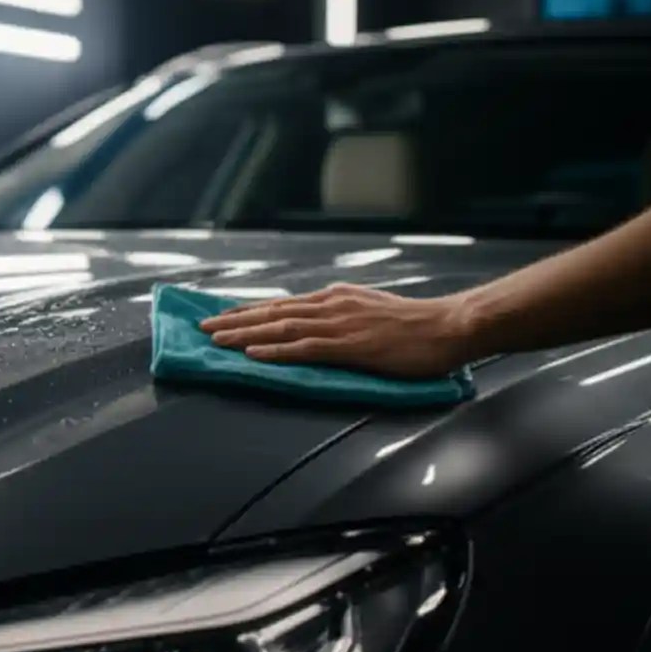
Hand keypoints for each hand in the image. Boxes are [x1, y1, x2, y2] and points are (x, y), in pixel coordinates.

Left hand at [199, 284, 473, 378]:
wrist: (447, 326)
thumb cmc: (414, 324)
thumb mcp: (370, 309)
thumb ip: (341, 313)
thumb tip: (317, 319)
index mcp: (335, 298)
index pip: (282, 304)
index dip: (249, 310)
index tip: (222, 315)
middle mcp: (331, 305)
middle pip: (273, 312)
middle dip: (235, 320)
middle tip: (203, 326)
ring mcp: (339, 324)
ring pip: (281, 328)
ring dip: (245, 334)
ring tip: (216, 339)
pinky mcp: (350, 345)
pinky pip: (304, 348)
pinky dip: (275, 351)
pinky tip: (253, 354)